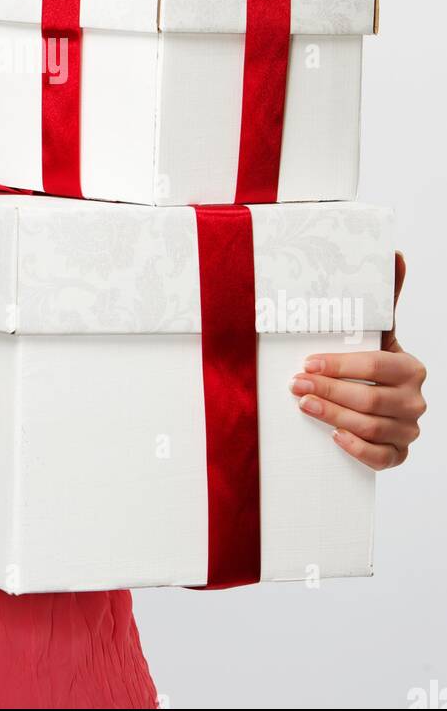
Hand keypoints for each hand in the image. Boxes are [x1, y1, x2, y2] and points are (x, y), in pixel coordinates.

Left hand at [288, 251, 426, 468]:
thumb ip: (384, 296)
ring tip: (304, 404)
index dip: (339, 365)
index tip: (307, 362)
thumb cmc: (370, 363)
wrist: (381, 402)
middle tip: (295, 384)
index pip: (375, 366)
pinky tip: (335, 437)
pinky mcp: (399, 454)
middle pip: (370, 399)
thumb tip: (394, 253)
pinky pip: (383, 458)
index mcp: (411, 368)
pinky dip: (358, 448)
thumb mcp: (376, 332)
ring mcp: (409, 430)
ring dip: (333, 416)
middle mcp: (415, 400)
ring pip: (371, 427)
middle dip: (328, 391)